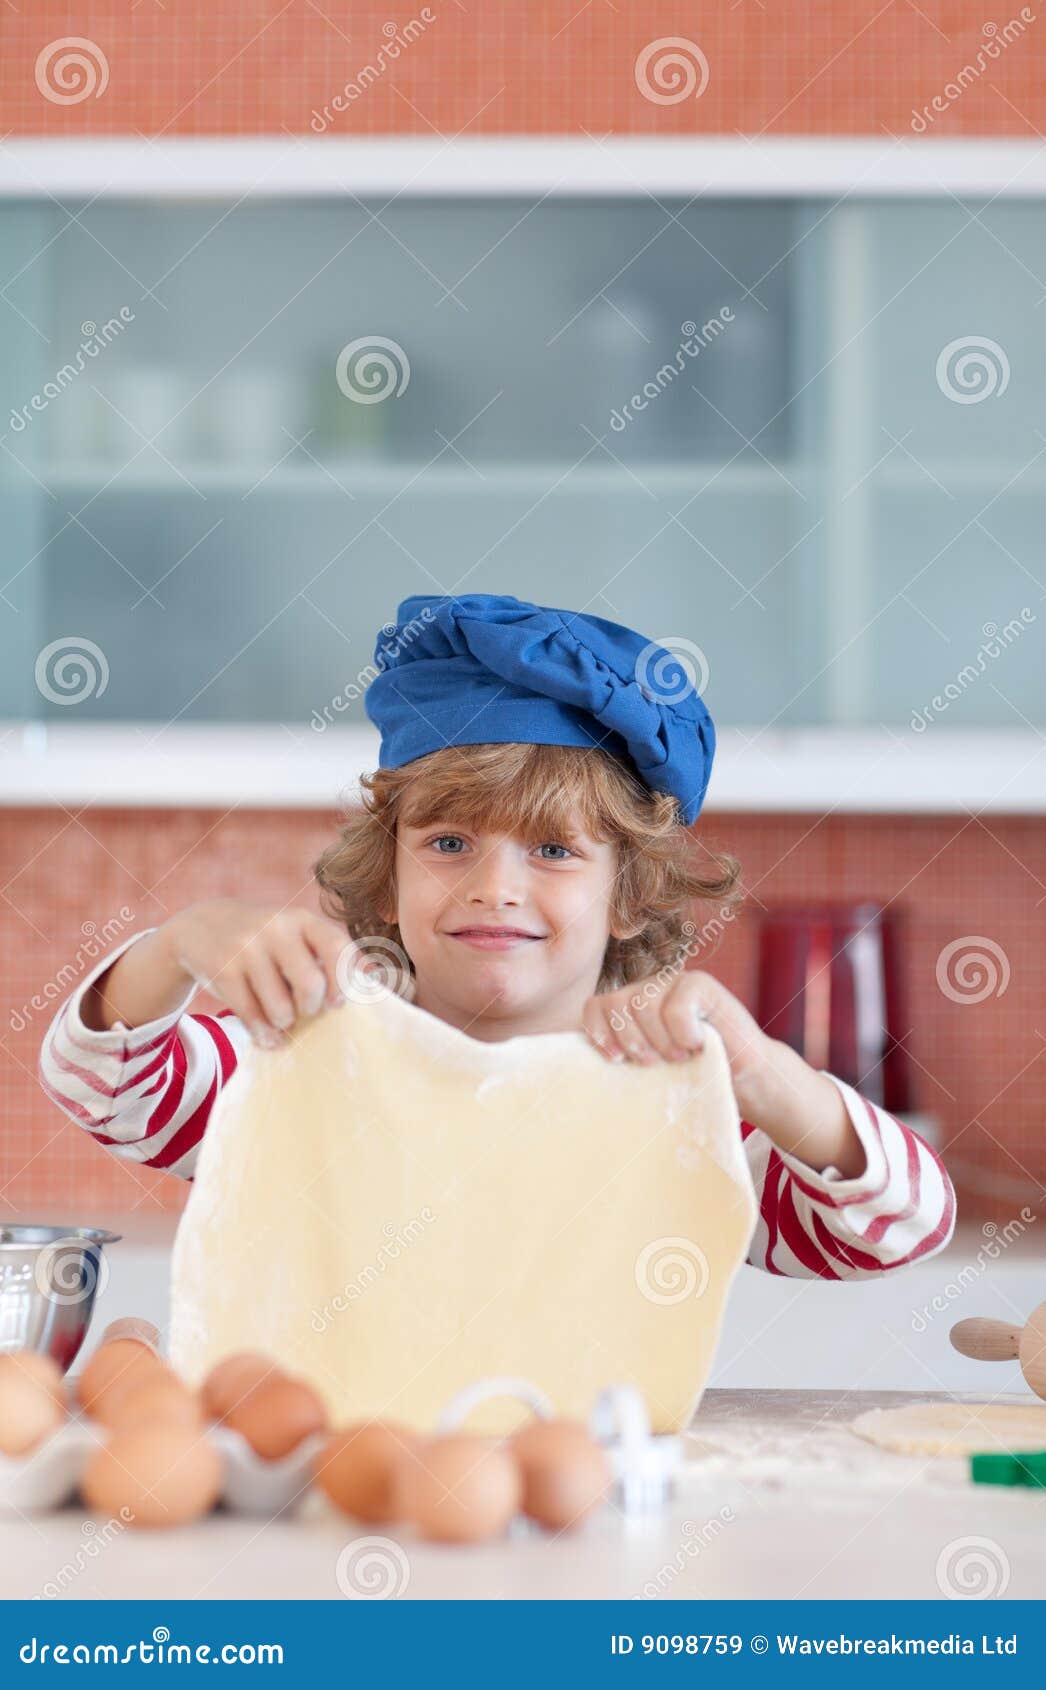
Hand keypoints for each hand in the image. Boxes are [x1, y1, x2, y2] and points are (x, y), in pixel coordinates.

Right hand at [165, 900, 350, 1048]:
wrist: (202, 926)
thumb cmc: (266, 939)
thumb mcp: (296, 932)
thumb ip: (331, 951)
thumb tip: (376, 977)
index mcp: (302, 918)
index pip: (337, 947)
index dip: (343, 980)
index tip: (337, 1003)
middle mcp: (276, 928)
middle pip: (311, 985)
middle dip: (311, 1007)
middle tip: (306, 1010)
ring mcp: (247, 948)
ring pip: (280, 1007)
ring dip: (285, 1022)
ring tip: (282, 1018)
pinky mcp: (224, 970)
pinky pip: (252, 1015)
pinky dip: (263, 1033)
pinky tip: (267, 1035)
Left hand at [581, 967, 773, 1122]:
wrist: (746, 1080)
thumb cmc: (695, 1079)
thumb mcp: (650, 1069)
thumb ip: (621, 1057)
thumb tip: (576, 1068)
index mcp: (631, 1009)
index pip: (595, 1006)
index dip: (598, 1032)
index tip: (614, 1060)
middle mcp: (650, 990)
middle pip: (615, 1003)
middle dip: (631, 1040)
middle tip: (654, 1063)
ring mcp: (674, 983)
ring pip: (643, 1003)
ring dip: (660, 1040)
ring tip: (679, 1058)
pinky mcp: (701, 984)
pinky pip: (676, 1005)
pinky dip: (683, 1032)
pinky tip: (697, 1044)